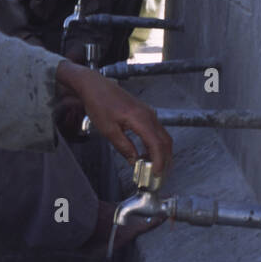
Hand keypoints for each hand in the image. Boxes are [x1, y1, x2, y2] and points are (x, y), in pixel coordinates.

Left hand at [55, 62, 172, 177]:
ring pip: (162, 136)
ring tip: (154, 168)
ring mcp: (148, 113)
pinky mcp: (145, 113)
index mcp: (141, 119)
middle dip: (165, 160)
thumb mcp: (108, 130)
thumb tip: (135, 161)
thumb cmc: (99, 104)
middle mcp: (149, 115)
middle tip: (159, 176)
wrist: (95, 85)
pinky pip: (156, 131)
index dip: (160, 161)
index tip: (158, 174)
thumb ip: (124, 146)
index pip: (157, 144)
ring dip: (161, 153)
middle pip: (165, 141)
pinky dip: (155, 145)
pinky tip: (146, 154)